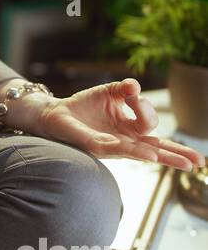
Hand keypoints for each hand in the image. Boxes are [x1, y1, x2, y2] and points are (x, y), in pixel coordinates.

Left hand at [28, 78, 205, 169]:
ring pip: (142, 152)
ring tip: (184, 164)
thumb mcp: (108, 92)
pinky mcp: (95, 145)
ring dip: (163, 157)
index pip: (150, 123)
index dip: (146, 107)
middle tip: (199, 163)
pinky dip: (133, 151)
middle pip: (157, 149)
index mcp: (130, 129)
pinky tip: (148, 156)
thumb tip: (135, 85)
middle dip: (178, 154)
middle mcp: (125, 141)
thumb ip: (124, 89)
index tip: (131, 92)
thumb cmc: (84, 106)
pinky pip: (116, 149)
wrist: (56, 114)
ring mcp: (111, 146)